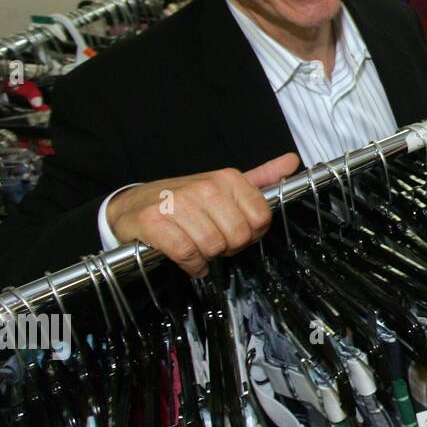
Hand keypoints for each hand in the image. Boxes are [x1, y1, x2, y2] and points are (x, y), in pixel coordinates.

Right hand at [106, 152, 300, 277]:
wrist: (133, 205)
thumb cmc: (184, 200)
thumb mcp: (224, 186)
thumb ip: (260, 177)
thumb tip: (292, 161)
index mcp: (227, 178)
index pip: (261, 218)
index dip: (252, 233)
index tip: (238, 231)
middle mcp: (204, 188)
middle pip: (238, 236)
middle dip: (229, 247)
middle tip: (216, 242)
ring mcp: (178, 204)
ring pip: (213, 247)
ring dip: (208, 256)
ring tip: (200, 248)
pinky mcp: (155, 222)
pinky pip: (187, 254)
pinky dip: (192, 265)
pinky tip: (189, 261)